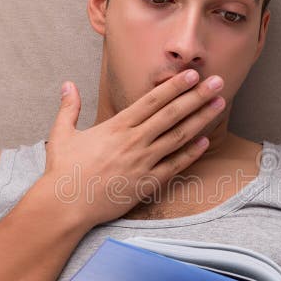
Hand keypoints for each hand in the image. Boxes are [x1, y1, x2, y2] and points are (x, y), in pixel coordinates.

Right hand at [42, 71, 223, 227]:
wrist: (66, 206)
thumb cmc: (63, 171)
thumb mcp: (62, 135)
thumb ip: (69, 108)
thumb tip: (67, 84)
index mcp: (116, 127)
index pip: (151, 101)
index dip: (174, 86)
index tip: (192, 75)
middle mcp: (133, 141)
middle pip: (171, 114)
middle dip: (196, 96)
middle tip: (218, 83)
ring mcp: (142, 162)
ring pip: (178, 137)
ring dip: (201, 119)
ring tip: (219, 105)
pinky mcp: (146, 183)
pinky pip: (174, 166)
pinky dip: (191, 154)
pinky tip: (206, 142)